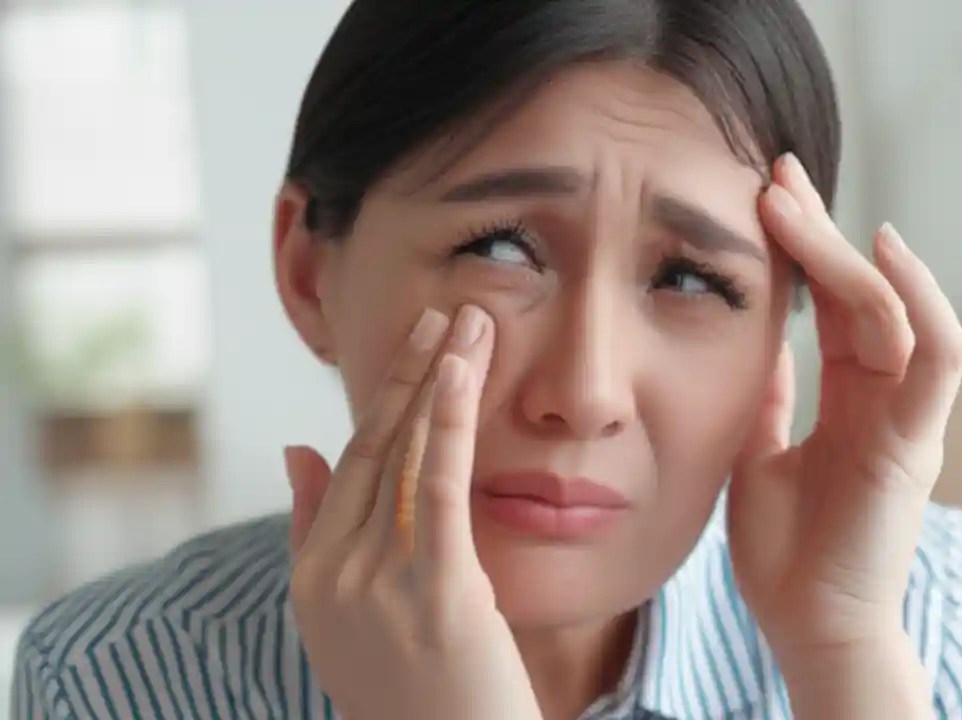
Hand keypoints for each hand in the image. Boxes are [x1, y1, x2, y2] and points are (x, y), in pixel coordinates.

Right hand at [285, 305, 541, 719]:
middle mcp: (334, 574)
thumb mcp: (347, 622)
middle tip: (450, 309)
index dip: (386, 397)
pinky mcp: (435, 591)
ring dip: (440, 378)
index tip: (419, 345)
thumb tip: (297, 450)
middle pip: (377, 446)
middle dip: (414, 371)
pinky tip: (460, 371)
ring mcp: (378, 583)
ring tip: (471, 320)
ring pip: (407, 455)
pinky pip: (437, 486)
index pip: (351, 463)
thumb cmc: (414, 700)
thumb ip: (316, 534)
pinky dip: (446, 422)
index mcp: (314, 578)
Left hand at [729, 154, 961, 658]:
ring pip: (896, 310)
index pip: (835, 306)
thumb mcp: (760, 452)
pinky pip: (938, 356)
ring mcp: (908, 417)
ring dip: (846, 253)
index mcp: (854, 401)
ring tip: (795, 202)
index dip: (807, 249)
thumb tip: (755, 341)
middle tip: (779, 174)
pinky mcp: (917, 442)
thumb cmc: (786, 555)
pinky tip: (881, 250)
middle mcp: (888, 399)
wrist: (807, 628)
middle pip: (863, 292)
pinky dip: (919, 299)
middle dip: (822, 230)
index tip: (767, 196)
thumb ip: (768, 396)